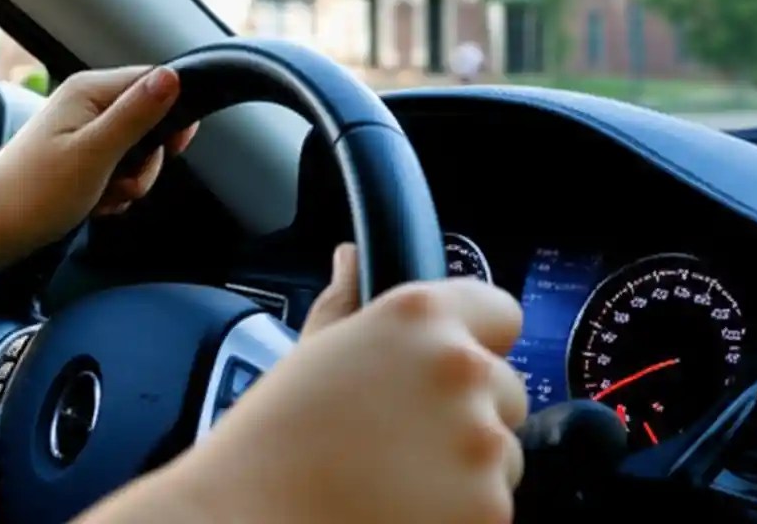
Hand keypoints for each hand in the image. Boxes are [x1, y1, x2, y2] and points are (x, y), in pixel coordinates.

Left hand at [0, 66, 194, 259]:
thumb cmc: (33, 194)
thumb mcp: (96, 153)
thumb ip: (137, 114)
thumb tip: (173, 76)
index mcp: (89, 91)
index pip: (154, 82)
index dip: (172, 116)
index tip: (173, 149)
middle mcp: (84, 104)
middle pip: (149, 121)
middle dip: (146, 161)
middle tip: (121, 182)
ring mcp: (80, 132)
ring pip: (135, 152)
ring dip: (129, 182)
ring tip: (102, 197)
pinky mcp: (76, 158)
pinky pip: (116, 170)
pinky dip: (112, 192)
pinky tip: (94, 204)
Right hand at [171, 244, 527, 523]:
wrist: (251, 520)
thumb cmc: (272, 443)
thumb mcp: (309, 353)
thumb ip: (347, 300)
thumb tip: (353, 259)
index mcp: (417, 316)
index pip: (498, 311)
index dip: (475, 340)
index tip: (447, 369)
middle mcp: (459, 367)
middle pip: (505, 388)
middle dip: (467, 412)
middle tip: (401, 437)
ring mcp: (480, 440)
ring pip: (503, 452)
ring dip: (467, 467)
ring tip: (394, 478)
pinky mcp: (488, 506)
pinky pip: (493, 503)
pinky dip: (460, 512)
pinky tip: (401, 508)